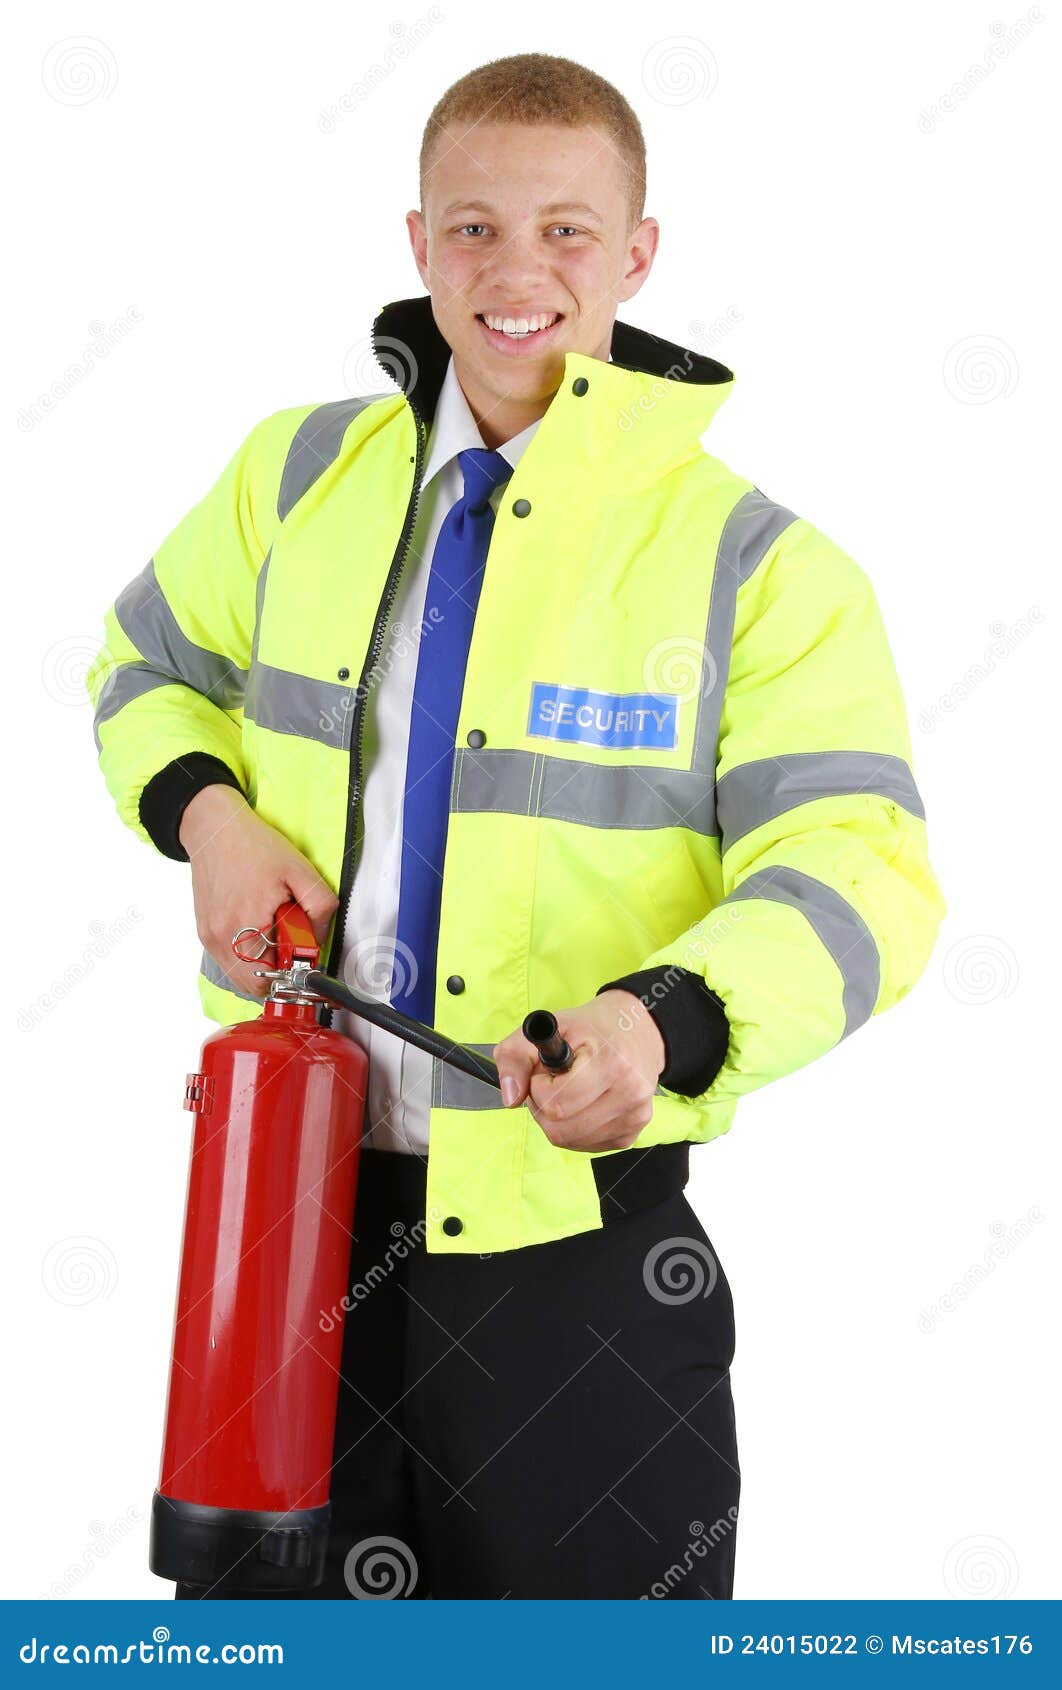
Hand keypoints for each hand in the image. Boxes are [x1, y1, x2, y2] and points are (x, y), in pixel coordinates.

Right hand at [179, 785, 338, 998]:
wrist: (214, 828)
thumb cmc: (253, 845)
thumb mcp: (300, 870)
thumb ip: (319, 907)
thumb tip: (319, 939)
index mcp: (247, 923)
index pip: (270, 979)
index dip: (290, 972)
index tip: (300, 956)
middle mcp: (222, 937)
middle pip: (253, 985)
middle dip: (275, 971)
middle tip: (287, 944)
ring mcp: (210, 937)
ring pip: (239, 976)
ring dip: (259, 965)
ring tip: (271, 932)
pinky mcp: (204, 933)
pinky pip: (228, 961)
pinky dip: (245, 954)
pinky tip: (256, 927)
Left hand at [492, 990, 665, 1150]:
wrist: (635, 1031)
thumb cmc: (590, 1028)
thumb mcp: (548, 1027)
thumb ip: (515, 1057)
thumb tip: (510, 1099)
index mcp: (611, 1061)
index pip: (556, 1103)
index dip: (539, 1088)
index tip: (547, 1071)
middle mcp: (630, 1093)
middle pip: (560, 1129)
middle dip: (544, 1108)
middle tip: (554, 1084)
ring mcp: (634, 1117)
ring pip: (570, 1141)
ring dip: (558, 1121)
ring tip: (570, 1091)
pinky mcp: (631, 1135)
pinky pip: (585, 1145)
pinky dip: (574, 1129)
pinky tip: (583, 1104)